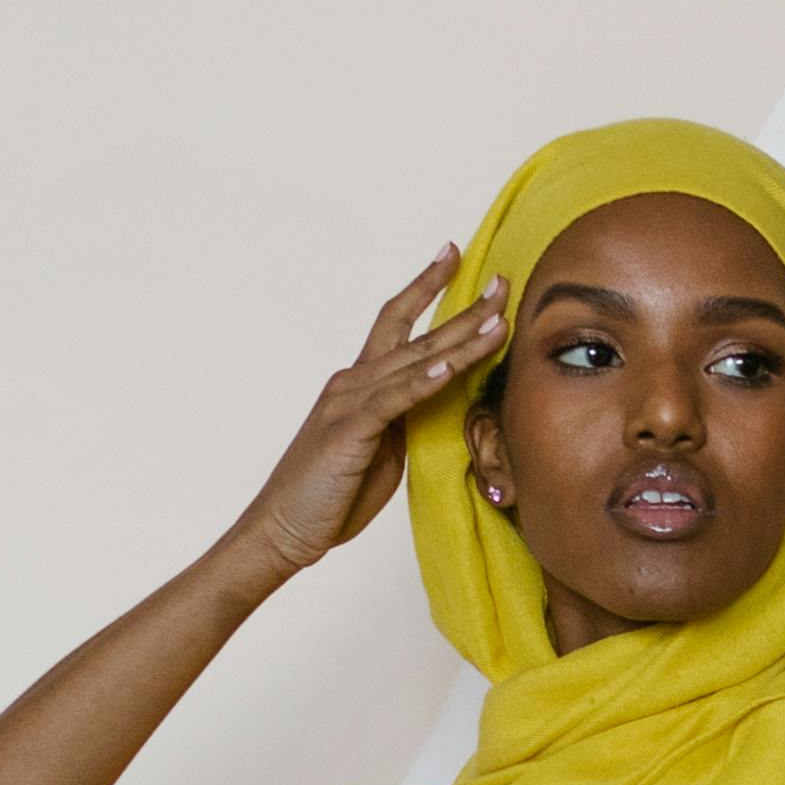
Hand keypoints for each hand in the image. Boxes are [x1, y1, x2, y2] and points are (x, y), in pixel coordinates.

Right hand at [228, 249, 511, 584]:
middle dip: (463, 308)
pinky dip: (420, 383)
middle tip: (501, 281)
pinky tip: (446, 369)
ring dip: (458, 341)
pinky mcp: (348, 431)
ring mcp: (349, 403)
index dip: (424, 287)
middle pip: (416, 334)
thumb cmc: (330, 494)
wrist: (283, 528)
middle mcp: (353, 382)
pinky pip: (391, 401)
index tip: (452, 256)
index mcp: (362, 384)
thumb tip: (437, 402)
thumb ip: (405, 419)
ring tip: (496, 320)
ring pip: (412, 362)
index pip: (396, 323)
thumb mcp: (382, 449)